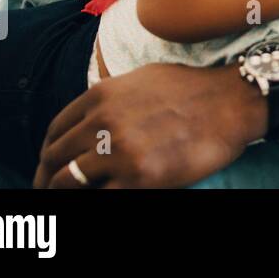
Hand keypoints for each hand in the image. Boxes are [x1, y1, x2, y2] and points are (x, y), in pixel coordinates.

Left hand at [34, 62, 265, 188]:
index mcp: (100, 96)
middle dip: (46, 178)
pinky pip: (100, 197)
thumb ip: (110, 97)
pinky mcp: (138, 177)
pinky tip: (100, 197)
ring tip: (68, 200)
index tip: (49, 165)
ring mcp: (119, 151)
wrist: (231, 103)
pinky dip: (94, 199)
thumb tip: (91, 116)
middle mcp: (103, 122)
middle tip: (47, 191)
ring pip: (68, 182)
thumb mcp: (142, 79)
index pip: (54, 130)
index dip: (47, 152)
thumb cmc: (193, 89)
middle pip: (54, 158)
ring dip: (63, 194)